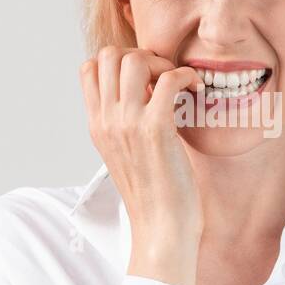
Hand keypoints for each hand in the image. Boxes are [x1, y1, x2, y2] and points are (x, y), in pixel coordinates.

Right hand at [79, 47, 204, 284]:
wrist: (161, 229)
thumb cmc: (153, 195)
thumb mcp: (125, 154)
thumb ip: (124, 124)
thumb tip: (143, 94)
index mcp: (96, 125)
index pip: (89, 68)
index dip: (118, 62)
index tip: (145, 79)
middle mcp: (106, 121)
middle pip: (109, 55)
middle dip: (140, 55)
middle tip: (162, 78)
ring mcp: (128, 123)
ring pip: (134, 60)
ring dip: (162, 64)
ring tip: (178, 84)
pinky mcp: (156, 129)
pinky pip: (168, 79)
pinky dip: (186, 76)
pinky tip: (196, 90)